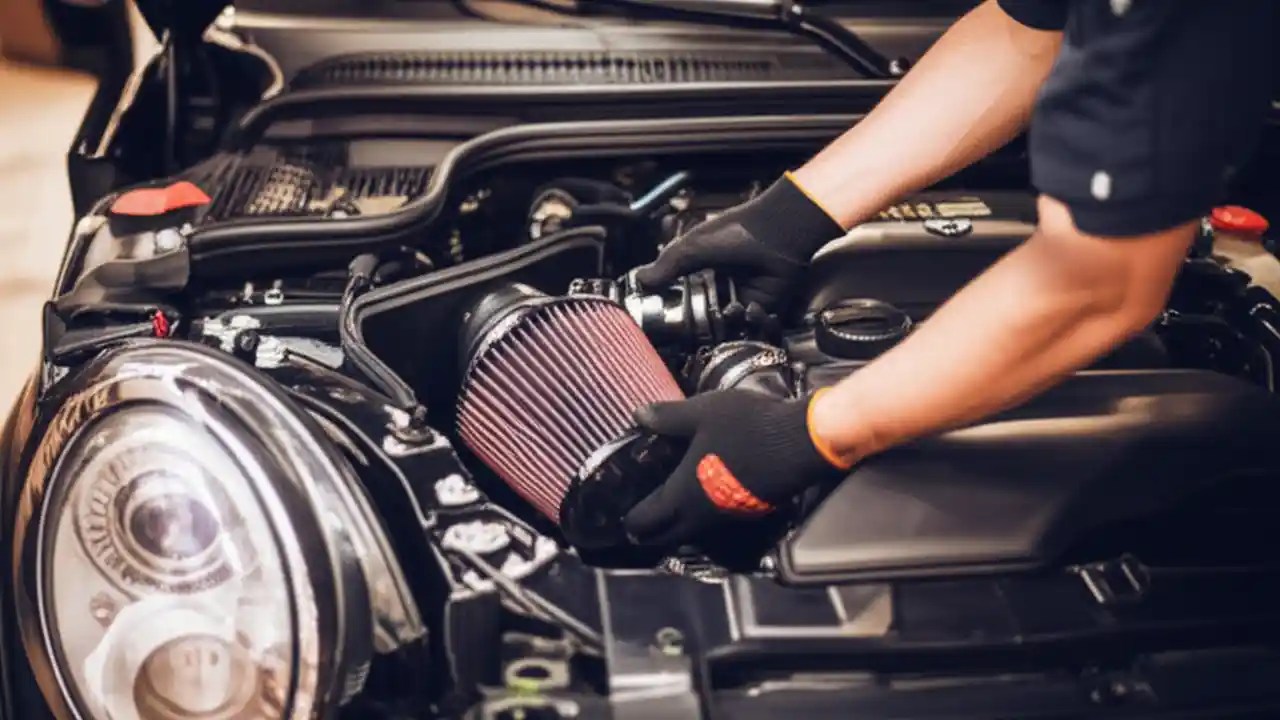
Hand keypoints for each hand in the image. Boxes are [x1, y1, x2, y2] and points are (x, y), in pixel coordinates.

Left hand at [624, 389, 851, 547]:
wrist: (802, 443)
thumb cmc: (748, 429)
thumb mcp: (701, 413)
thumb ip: (667, 418)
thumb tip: (638, 415)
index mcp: (683, 495)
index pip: (647, 521)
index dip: (631, 521)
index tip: (623, 518)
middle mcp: (703, 514)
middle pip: (669, 535)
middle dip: (652, 531)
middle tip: (641, 522)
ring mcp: (730, 516)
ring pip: (695, 531)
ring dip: (679, 525)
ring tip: (670, 508)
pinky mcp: (751, 510)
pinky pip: (717, 522)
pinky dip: (704, 516)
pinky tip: (706, 495)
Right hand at [634, 174, 843, 312]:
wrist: (775, 233)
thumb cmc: (732, 233)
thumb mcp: (691, 248)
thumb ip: (666, 266)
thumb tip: (638, 280)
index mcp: (699, 272)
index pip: (681, 299)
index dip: (675, 311)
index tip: (668, 322)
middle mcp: (718, 287)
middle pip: (702, 318)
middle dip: (702, 326)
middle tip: (701, 327)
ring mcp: (740, 297)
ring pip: (727, 325)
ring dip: (728, 323)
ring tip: (731, 310)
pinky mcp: (762, 306)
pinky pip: (751, 325)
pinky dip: (750, 320)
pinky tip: (750, 307)